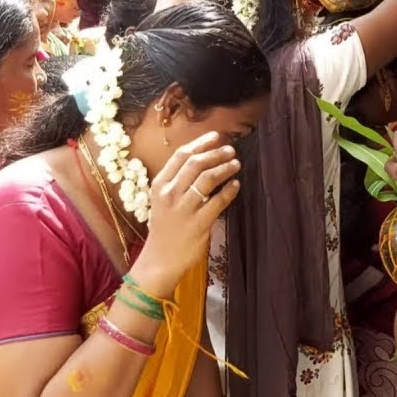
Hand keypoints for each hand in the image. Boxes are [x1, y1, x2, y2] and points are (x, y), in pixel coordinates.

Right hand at [134, 132, 241, 289]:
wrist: (160, 259)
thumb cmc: (164, 228)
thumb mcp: (162, 200)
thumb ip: (177, 181)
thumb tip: (201, 160)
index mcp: (160, 185)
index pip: (181, 156)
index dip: (200, 143)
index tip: (215, 136)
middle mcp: (170, 194)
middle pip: (196, 163)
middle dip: (216, 153)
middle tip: (231, 150)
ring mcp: (184, 209)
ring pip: (207, 179)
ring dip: (224, 168)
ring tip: (236, 164)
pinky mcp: (198, 224)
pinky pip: (218, 201)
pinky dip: (229, 190)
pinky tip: (236, 185)